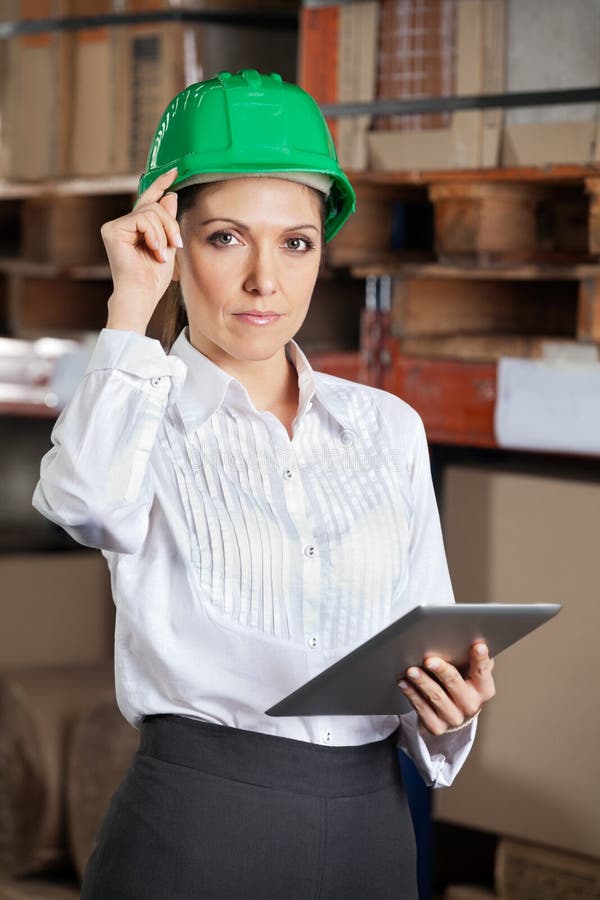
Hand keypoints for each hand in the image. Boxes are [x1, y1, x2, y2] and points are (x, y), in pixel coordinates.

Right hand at [101, 167, 183, 332]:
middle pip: (154, 205)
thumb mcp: (167, 246)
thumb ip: (167, 222)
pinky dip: (154, 235)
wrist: (141, 296)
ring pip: (151, 211)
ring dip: (164, 232)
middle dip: (170, 223)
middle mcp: (122, 224)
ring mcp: (115, 226)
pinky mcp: (112, 230)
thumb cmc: (152, 279)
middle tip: (176, 244)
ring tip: (163, 253)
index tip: (174, 172)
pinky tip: (154, 251)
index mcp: (135, 228)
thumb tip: (170, 195)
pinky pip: (142, 219)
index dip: (160, 184)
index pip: (149, 200)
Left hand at [398, 643, 495, 735]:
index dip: (481, 659)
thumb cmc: (461, 684)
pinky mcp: (437, 727)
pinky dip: (411, 694)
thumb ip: (470, 658)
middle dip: (441, 671)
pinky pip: (422, 709)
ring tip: (411, 670)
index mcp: (484, 690)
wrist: (453, 713)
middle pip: (455, 684)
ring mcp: (454, 718)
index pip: (483, 672)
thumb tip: (469, 635)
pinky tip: (404, 683)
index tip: (478, 646)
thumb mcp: (470, 672)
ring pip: (436, 697)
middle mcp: (471, 706)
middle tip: (429, 660)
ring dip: (422, 682)